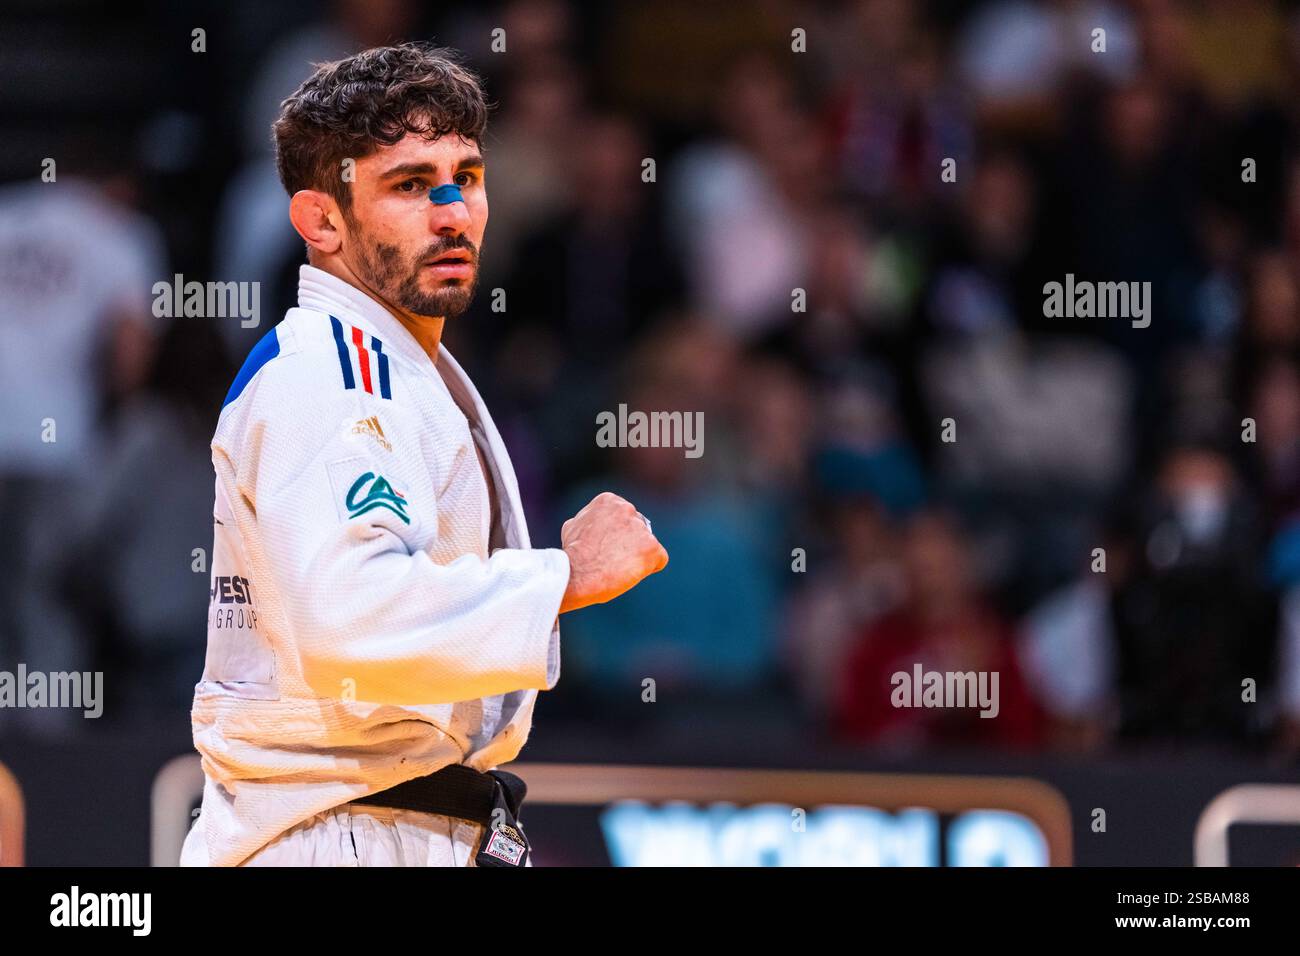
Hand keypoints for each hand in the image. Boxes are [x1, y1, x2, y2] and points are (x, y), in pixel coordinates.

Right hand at [559, 492, 667, 612]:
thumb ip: (590, 520)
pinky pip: (659, 559)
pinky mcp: (651, 547)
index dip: (616, 536)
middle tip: (612, 560)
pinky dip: (648, 568)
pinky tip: (631, 573)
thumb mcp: (574, 526)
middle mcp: (628, 509)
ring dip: (637, 557)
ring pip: (647, 545)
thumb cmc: (572, 555)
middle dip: (628, 545)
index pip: (624, 517)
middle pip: (638, 529)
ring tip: (617, 568)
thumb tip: (592, 523)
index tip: (604, 547)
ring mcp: (641, 528)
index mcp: (609, 501)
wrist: (576, 573)